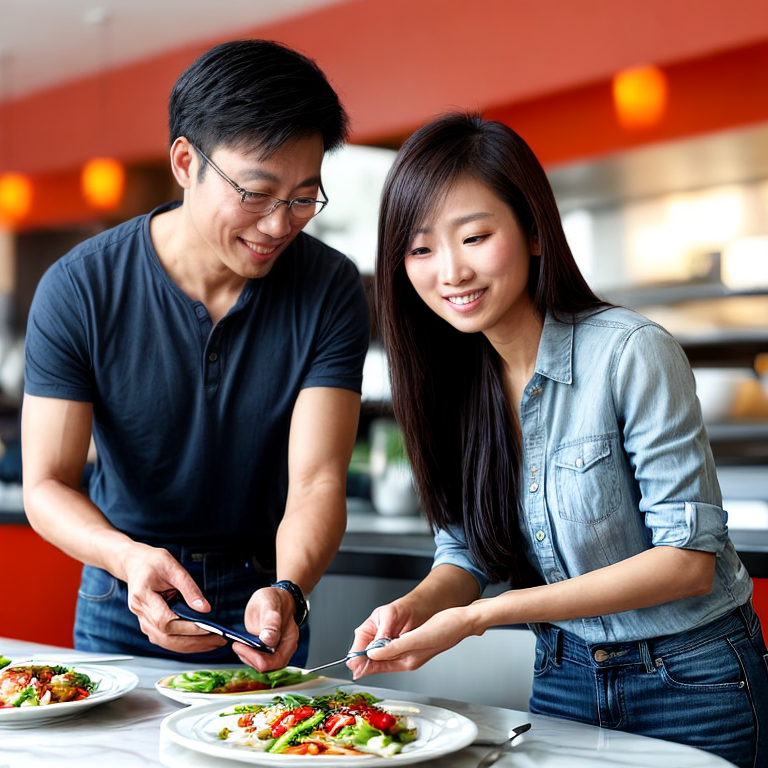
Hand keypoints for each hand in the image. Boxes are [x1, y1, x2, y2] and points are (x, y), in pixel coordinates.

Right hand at [121, 543, 225, 653]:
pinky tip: (200, 641)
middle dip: (194, 641)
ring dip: (191, 646)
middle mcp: (141, 612)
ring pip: (166, 642)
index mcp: (143, 596)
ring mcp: (143, 621)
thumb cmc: (152, 562)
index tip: (208, 629)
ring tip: (213, 643)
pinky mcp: (150, 624)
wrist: (136, 564)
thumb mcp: (173, 567)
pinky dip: (183, 643)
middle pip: (166, 637)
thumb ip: (189, 589)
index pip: (166, 621)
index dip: (187, 628)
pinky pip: (166, 639)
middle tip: (218, 640)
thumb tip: (205, 609)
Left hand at [236, 586, 298, 670]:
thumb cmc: (275, 599)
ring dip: (249, 658)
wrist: (277, 597)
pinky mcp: (272, 649)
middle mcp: (287, 647)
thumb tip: (268, 640)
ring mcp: (279, 649)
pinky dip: (251, 656)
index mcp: (289, 638)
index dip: (255, 657)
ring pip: (265, 665)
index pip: (275, 660)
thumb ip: (270, 622)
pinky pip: (262, 659)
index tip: (240, 645)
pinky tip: (243, 646)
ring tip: (239, 645)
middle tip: (237, 646)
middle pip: (270, 666)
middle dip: (250, 659)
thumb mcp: (270, 605)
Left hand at [351, 605, 471, 678]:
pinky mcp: (416, 641)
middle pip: (382, 662)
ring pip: (387, 654)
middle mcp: (409, 658)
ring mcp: (412, 650)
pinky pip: (394, 646)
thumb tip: (373, 653)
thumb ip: (393, 647)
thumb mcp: (415, 638)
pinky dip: (383, 645)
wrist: (464, 619)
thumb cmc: (445, 628)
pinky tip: (379, 642)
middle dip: (365, 661)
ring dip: (373, 652)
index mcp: (408, 660)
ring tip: (359, 653)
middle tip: (350, 661)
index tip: (350, 663)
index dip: (364, 664)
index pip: (380, 665)